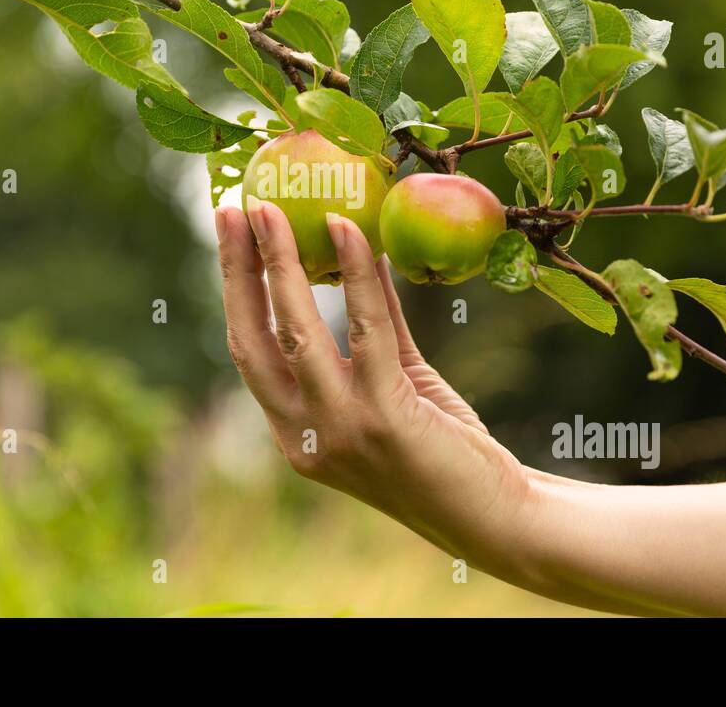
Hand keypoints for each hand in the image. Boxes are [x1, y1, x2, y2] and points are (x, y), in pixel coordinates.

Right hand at [215, 198, 536, 581]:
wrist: (495, 517)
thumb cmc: (444, 448)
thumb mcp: (397, 380)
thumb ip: (376, 325)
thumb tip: (362, 251)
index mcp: (295, 432)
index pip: (249, 352)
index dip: (235, 290)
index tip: (231, 234)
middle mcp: (304, 436)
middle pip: (252, 341)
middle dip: (237, 270)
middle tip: (233, 209)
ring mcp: (340, 430)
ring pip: (295, 332)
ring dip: (280, 263)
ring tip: (273, 210)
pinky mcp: (385, 419)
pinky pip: (366, 329)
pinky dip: (356, 274)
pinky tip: (348, 231)